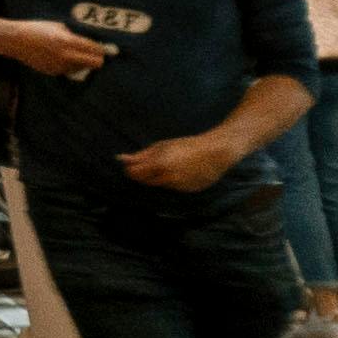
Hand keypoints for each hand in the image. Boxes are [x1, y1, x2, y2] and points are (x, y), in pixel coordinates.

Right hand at [0, 15, 106, 78]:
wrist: (15, 41)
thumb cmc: (37, 28)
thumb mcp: (58, 26)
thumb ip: (73, 35)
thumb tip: (89, 42)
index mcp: (68, 41)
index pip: (95, 49)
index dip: (102, 49)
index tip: (105, 49)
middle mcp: (66, 55)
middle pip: (95, 63)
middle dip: (98, 59)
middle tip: (96, 55)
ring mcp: (60, 66)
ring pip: (82, 68)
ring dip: (82, 62)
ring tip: (73, 54)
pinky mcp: (54, 72)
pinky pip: (69, 70)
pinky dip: (69, 65)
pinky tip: (59, 57)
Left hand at [114, 129, 248, 195]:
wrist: (216, 153)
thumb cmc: (187, 146)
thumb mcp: (162, 147)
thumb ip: (141, 156)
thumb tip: (120, 159)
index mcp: (159, 165)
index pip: (135, 174)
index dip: (131, 170)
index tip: (132, 165)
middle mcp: (168, 179)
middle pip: (146, 182)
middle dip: (145, 174)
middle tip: (152, 164)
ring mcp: (179, 187)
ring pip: (161, 184)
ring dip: (161, 177)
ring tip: (174, 164)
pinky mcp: (188, 191)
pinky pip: (175, 187)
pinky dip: (175, 180)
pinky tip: (184, 171)